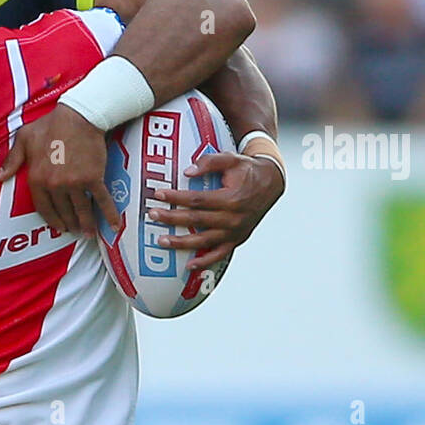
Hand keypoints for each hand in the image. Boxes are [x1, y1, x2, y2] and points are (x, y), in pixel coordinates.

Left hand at [0, 105, 119, 235]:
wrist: (78, 115)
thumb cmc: (50, 125)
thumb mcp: (24, 139)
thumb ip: (11, 160)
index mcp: (37, 178)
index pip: (43, 207)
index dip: (51, 219)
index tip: (58, 226)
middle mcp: (54, 185)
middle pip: (63, 211)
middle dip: (69, 223)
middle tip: (74, 230)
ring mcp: (75, 183)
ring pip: (81, 210)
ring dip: (86, 224)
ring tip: (89, 233)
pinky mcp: (93, 178)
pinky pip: (102, 200)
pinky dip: (109, 214)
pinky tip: (114, 226)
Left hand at [150, 151, 283, 272]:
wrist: (271, 183)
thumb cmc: (247, 169)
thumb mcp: (232, 159)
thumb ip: (210, 162)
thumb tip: (187, 171)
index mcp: (231, 198)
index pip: (197, 200)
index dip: (176, 197)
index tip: (158, 194)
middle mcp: (233, 217)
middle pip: (197, 220)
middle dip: (172, 218)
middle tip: (152, 215)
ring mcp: (235, 231)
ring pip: (205, 240)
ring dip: (182, 243)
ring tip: (161, 241)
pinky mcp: (237, 239)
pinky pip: (220, 254)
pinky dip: (205, 262)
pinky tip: (189, 266)